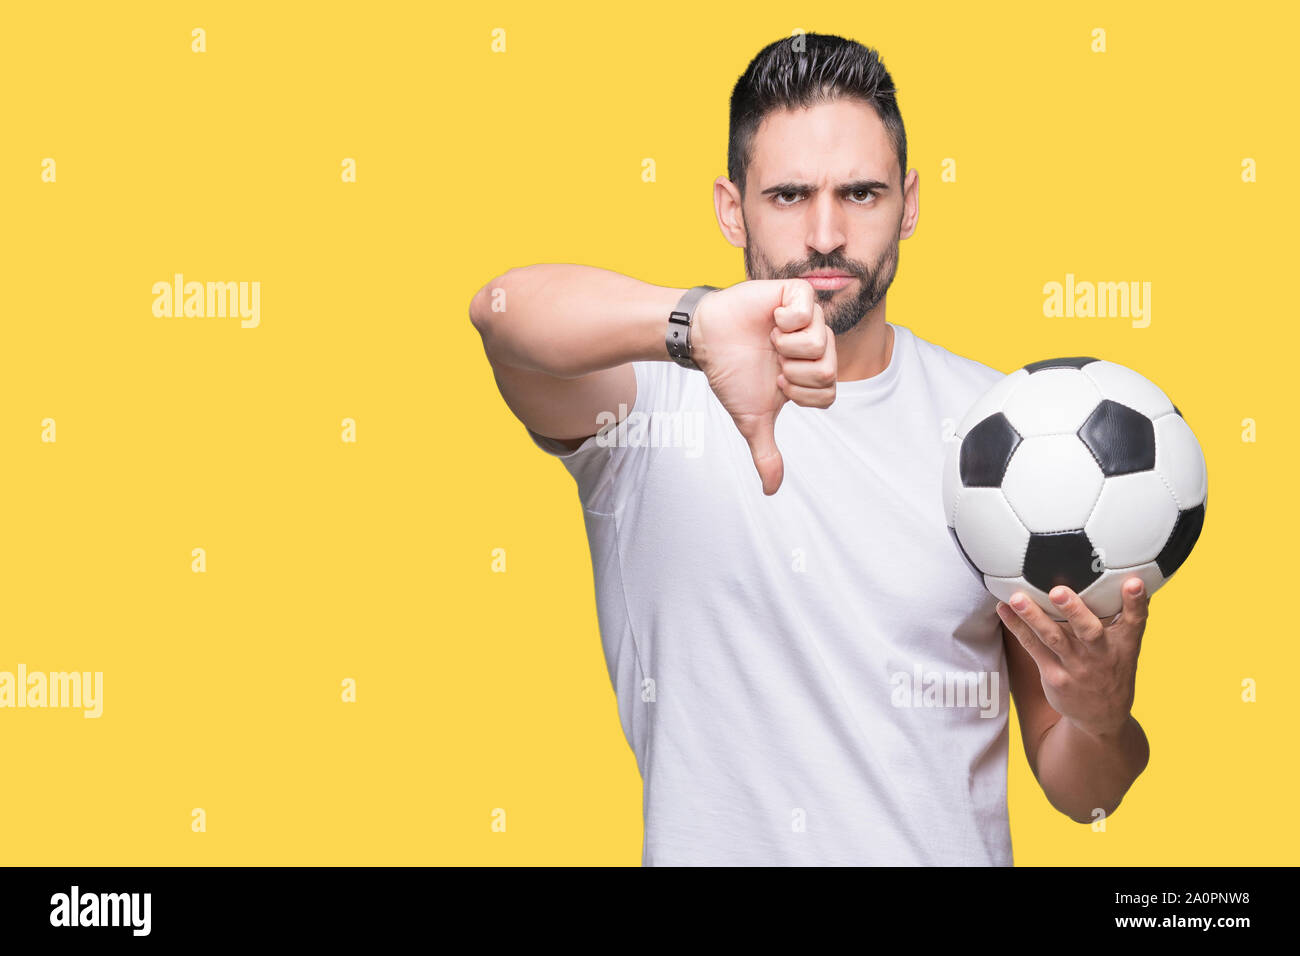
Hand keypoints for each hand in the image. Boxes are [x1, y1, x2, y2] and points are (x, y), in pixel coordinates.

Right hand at [692, 278, 835, 494]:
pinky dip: (787, 317)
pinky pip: (808, 306)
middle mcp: (815, 345)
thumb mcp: (751, 419)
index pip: (829, 393)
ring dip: (787, 346)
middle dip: (793, 372)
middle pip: (828, 370)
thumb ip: (766, 453)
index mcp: (812, 372)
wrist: (706, 341)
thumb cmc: (731, 374)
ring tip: (771, 339)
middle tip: (774, 361)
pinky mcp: (794, 294)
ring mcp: (807, 318)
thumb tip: (771, 492)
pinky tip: (772, 319)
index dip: (799, 394)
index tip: (777, 383)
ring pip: (820, 341)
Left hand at [995, 577, 1150, 738]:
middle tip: (1058, 591)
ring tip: (1017, 598)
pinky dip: (1017, 627)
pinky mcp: (1054, 675)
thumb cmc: (1112, 669)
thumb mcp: (1127, 648)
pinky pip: (1033, 648)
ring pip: (1054, 638)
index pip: (1135, 621)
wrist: (1102, 718)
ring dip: (1034, 617)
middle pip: (1089, 631)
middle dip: (1074, 611)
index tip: (1133, 582)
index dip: (1135, 602)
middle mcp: (1101, 655)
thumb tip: (1131, 576)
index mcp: (1124, 645)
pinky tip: (1004, 609)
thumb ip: (1125, 617)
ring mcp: (1076, 667)